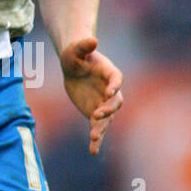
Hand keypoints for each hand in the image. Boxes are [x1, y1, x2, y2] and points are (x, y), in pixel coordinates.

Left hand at [59, 36, 122, 155]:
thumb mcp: (76, 50)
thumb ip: (84, 45)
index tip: (110, 91)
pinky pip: (97, 128)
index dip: (115, 86)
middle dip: (108, 109)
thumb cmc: (76, 55)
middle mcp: (111, 91)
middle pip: (115, 102)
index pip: (117, 80)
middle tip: (97, 114)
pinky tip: (93, 151)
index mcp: (110, 73)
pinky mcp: (95, 114)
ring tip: (93, 137)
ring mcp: (104, 104)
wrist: (73, 67)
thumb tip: (92, 39)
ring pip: (107, 119)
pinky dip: (96, 140)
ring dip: (101, 128)